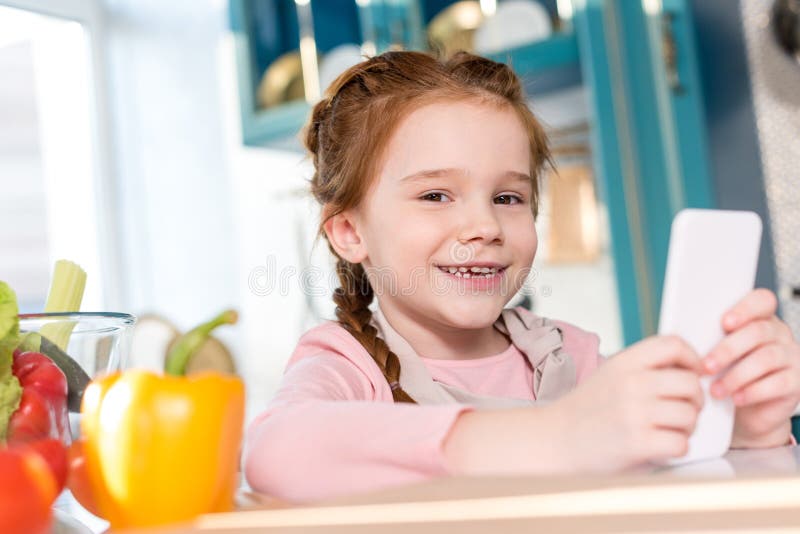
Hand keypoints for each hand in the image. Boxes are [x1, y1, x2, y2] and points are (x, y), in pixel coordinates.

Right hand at [555, 336, 703, 471]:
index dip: (692, 358)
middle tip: (684, 408)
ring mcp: (635, 413)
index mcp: (625, 362)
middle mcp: (631, 383)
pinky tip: (661, 446)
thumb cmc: (587, 409)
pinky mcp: (638, 443)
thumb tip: (690, 369)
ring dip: (686, 426)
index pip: (673, 344)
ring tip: (669, 429)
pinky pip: (681, 443)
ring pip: (689, 415)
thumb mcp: (611, 374)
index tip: (694, 372)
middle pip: (690, 382)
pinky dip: (677, 447)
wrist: (556, 438)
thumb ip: (645, 368)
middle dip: (694, 399)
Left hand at [704, 289, 799, 448]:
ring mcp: (792, 357)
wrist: (747, 412)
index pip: (762, 300)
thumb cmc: (726, 375)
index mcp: (760, 319)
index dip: (745, 308)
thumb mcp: (717, 353)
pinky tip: (736, 398)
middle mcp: (780, 334)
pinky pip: (778, 383)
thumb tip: (686, 335)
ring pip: (767, 358)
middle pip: (758, 332)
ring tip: (716, 389)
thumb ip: (710, 338)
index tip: (725, 323)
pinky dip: (753, 391)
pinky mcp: (797, 382)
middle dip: (728, 349)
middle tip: (706, 365)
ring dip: (736, 375)